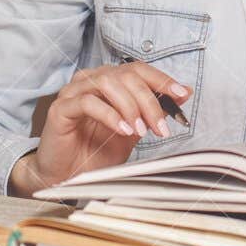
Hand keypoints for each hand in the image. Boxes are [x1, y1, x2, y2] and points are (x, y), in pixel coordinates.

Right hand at [8, 62, 190, 194]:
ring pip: (108, 83)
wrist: (68, 176)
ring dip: (130, 106)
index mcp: (109, 81)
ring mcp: (73, 92)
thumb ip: (154, 110)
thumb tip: (184, 92)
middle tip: (160, 127)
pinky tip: (122, 130)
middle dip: (149, 101)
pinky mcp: (60, 109)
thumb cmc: (96, 152)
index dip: (161, 80)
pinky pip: (88, 102)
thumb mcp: (134, 130)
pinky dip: (110, 115)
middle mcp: (90, 80)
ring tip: (140, 130)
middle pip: (126, 75)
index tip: (181, 95)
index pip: (138, 69)